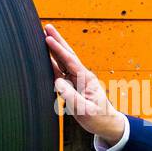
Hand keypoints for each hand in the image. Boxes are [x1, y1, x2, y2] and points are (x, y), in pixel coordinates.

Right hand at [44, 23, 126, 144]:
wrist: (106, 123)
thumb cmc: (98, 118)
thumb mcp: (85, 110)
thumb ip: (71, 97)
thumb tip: (58, 82)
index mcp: (85, 79)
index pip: (69, 60)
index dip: (58, 49)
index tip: (48, 38)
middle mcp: (81, 76)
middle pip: (67, 54)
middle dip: (57, 40)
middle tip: (47, 27)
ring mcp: (77, 79)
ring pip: (63, 61)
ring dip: (54, 49)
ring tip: (44, 37)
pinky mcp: (73, 85)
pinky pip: (61, 71)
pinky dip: (53, 62)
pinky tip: (46, 57)